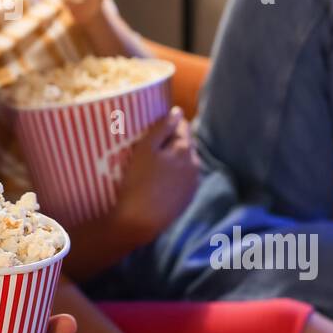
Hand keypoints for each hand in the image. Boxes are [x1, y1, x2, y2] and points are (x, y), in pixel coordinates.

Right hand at [115, 107, 198, 242]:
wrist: (139, 221)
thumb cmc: (137, 182)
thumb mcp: (144, 150)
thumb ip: (162, 128)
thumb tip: (177, 111)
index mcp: (184, 149)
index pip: (182, 126)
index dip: (170, 123)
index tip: (157, 126)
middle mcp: (194, 164)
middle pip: (186, 144)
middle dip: (174, 140)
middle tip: (153, 144)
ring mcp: (193, 183)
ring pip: (186, 161)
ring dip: (176, 158)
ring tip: (156, 162)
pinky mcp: (188, 198)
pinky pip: (184, 178)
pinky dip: (176, 174)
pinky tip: (161, 179)